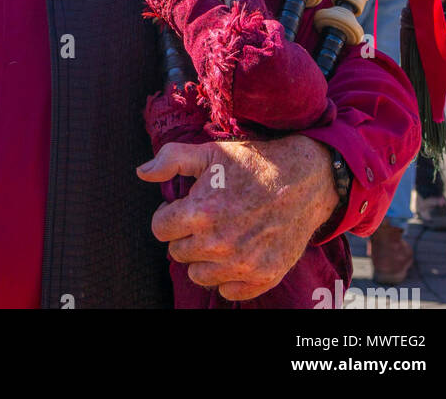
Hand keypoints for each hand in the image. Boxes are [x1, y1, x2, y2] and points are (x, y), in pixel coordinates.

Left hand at [137, 135, 338, 301]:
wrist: (303, 179)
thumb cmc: (253, 163)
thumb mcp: (209, 152)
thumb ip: (171, 160)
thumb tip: (142, 173)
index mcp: (200, 213)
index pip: (160, 228)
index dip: (168, 215)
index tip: (183, 207)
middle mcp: (218, 244)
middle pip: (177, 252)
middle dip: (185, 235)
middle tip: (204, 218)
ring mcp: (242, 264)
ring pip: (199, 275)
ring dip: (203, 258)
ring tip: (219, 235)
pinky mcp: (263, 277)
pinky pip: (228, 292)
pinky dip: (228, 277)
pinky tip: (237, 252)